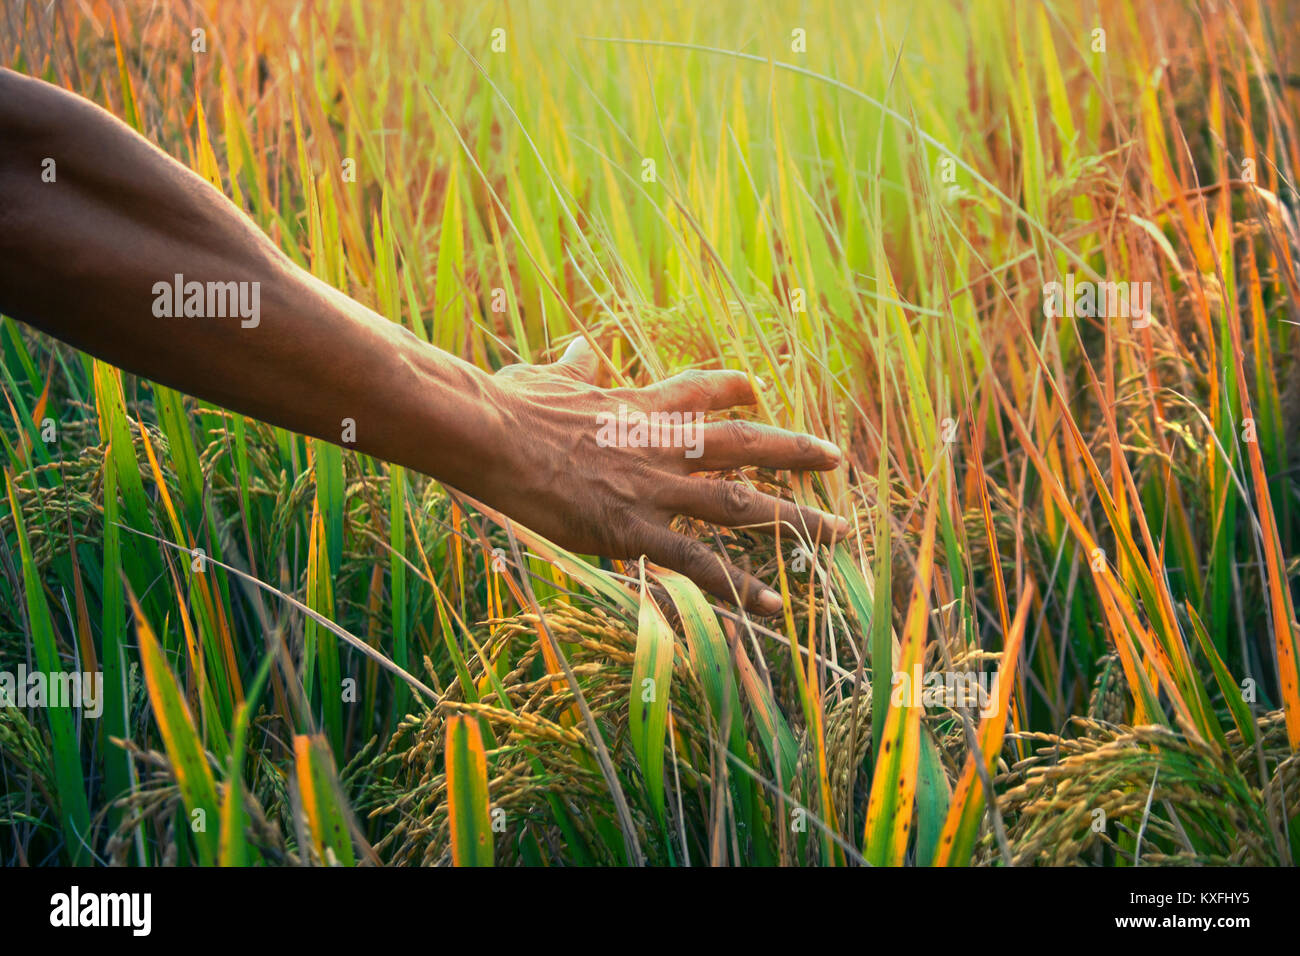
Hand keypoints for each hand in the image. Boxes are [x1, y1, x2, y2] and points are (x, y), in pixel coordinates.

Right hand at [474, 338, 848, 614]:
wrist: (494, 435)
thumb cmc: (512, 404)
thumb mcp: (549, 375)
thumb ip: (577, 366)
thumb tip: (583, 346)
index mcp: (641, 405)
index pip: (703, 390)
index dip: (736, 388)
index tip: (758, 388)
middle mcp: (663, 445)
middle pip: (747, 443)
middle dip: (795, 451)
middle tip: (836, 458)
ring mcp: (656, 489)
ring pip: (742, 504)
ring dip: (796, 519)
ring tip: (839, 532)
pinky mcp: (636, 530)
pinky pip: (700, 562)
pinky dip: (740, 585)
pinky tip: (775, 606)